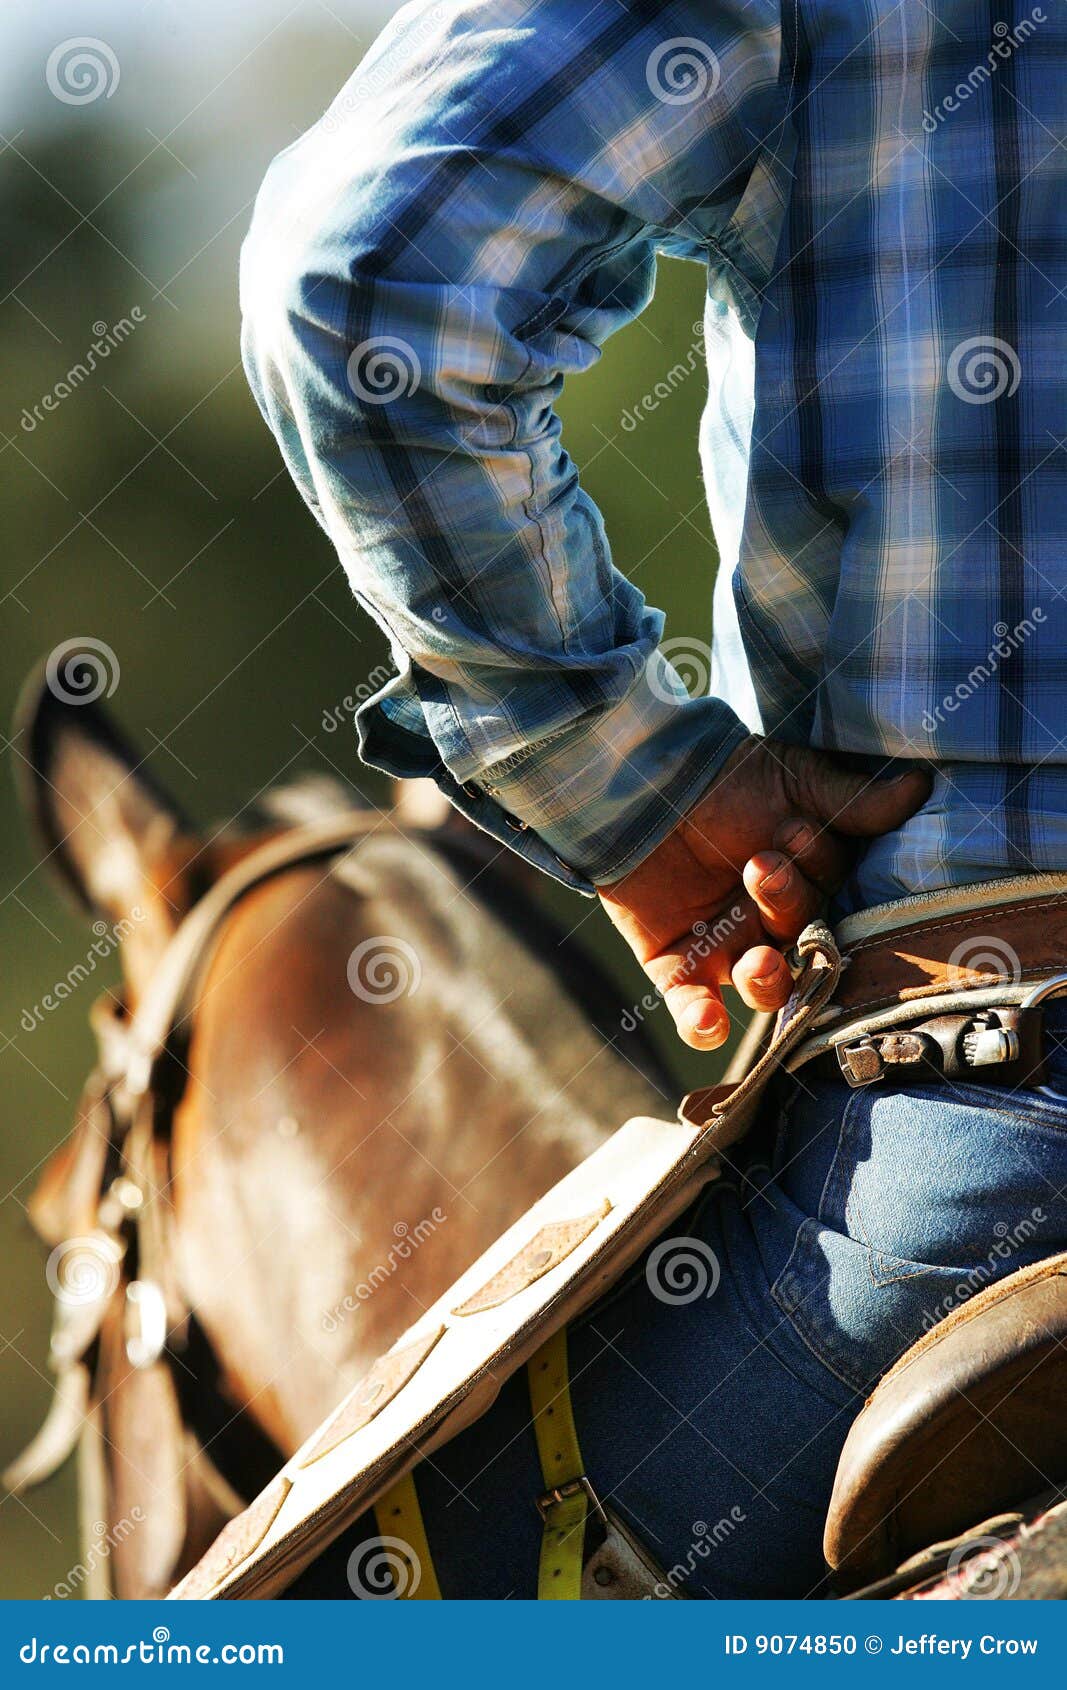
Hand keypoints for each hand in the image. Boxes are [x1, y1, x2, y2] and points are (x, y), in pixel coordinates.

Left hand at [598, 736, 930, 1049]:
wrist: (644, 780)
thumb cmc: (726, 778)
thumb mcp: (793, 782)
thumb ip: (851, 800)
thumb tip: (919, 787)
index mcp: (809, 885)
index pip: (830, 896)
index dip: (815, 871)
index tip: (792, 831)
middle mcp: (773, 925)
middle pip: (803, 945)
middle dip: (787, 909)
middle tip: (762, 865)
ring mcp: (727, 948)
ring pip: (764, 987)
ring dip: (767, 980)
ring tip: (759, 960)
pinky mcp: (677, 964)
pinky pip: (693, 1008)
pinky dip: (702, 1022)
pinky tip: (708, 1020)